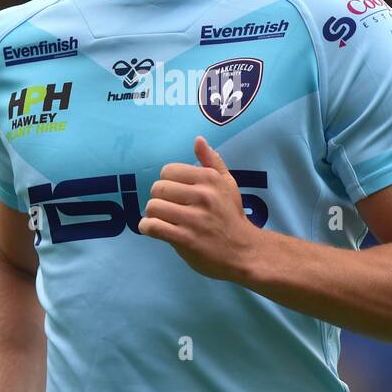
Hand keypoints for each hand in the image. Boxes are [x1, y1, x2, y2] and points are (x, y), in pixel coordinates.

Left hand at [139, 135, 261, 282]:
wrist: (244, 251)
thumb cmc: (232, 216)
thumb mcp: (228, 184)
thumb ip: (212, 162)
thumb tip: (198, 140)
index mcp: (209, 179)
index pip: (168, 171)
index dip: (167, 182)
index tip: (174, 194)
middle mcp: (202, 195)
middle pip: (158, 188)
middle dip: (158, 199)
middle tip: (167, 208)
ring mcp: (193, 218)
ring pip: (153, 207)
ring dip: (152, 215)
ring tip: (161, 220)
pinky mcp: (185, 239)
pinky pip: (153, 226)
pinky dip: (147, 228)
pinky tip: (153, 229)